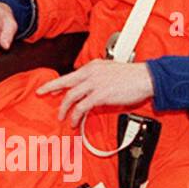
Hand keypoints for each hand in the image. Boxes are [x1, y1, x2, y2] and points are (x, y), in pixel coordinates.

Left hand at [36, 59, 154, 125]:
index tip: (49, 87)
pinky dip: (76, 115)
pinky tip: (75, 121)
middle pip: (65, 81)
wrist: (146, 78)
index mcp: (93, 66)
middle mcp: (92, 72)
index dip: (59, 82)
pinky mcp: (100, 94)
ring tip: (62, 117)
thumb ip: (98, 79)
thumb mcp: (111, 72)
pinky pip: (82, 107)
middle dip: (51, 88)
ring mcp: (95, 83)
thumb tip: (90, 91)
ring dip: (64, 108)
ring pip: (71, 96)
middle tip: (42, 94)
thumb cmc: (133, 77)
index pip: (72, 75)